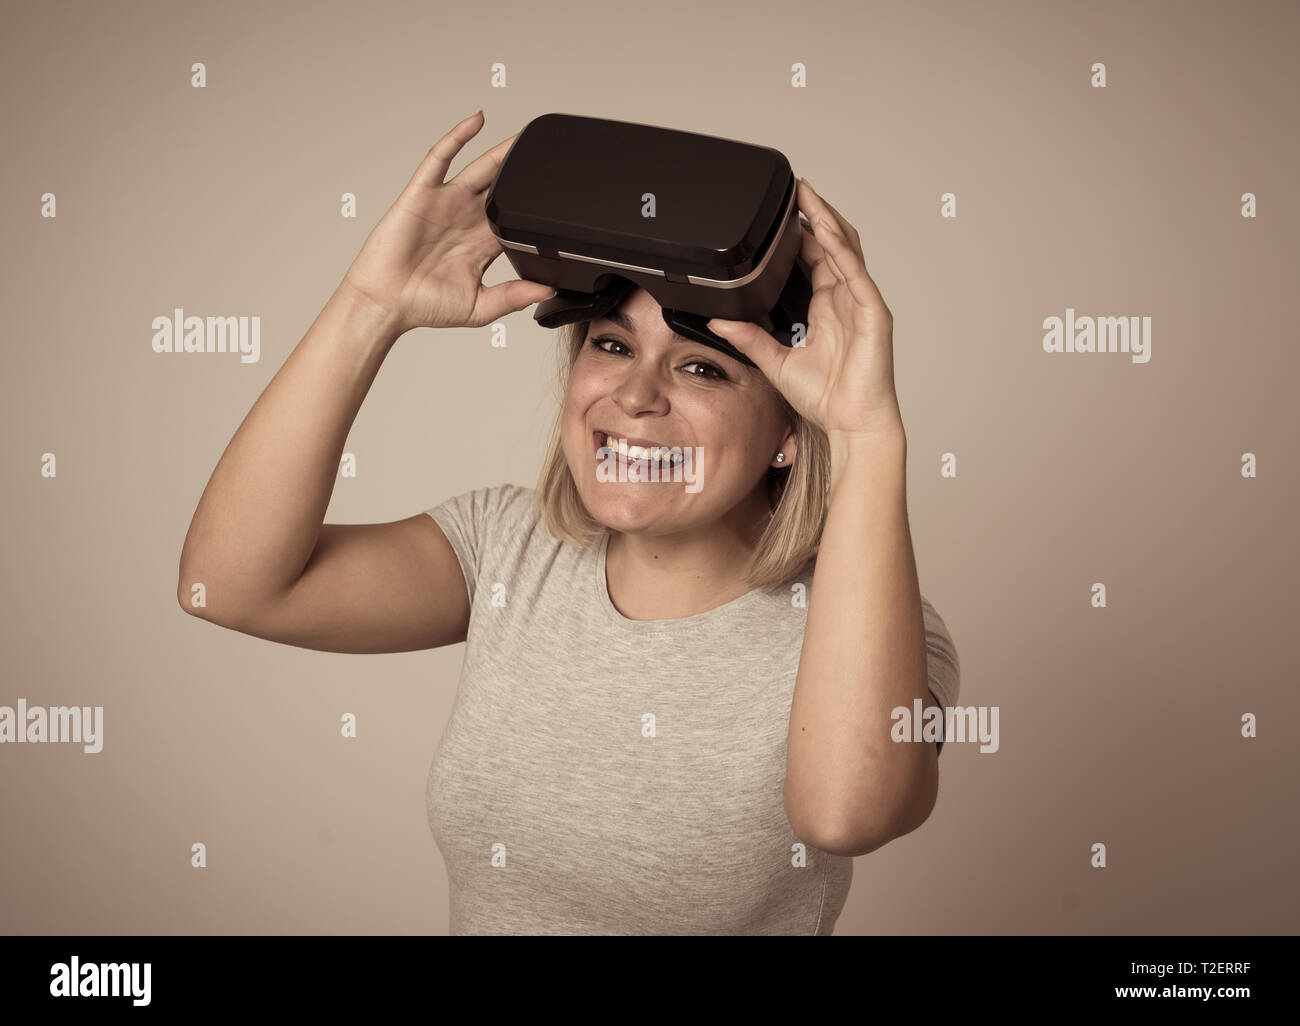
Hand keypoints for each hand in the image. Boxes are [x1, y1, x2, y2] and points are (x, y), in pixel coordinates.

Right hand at [341, 111, 556, 334]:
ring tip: (525, 134)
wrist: (386, 303)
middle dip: (527, 171)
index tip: (566, 197)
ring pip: (481, 168)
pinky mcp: (423, 193)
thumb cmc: (425, 306)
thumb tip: (547, 290)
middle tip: (555, 155)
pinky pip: (441, 157)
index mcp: (484, 244)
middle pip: (505, 187)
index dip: (539, 206)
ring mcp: (446, 202)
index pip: (518, 218)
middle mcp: (467, 218)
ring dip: (502, 150)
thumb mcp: (480, 307)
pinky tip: (477, 121)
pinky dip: (458, 137)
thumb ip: (513, 296)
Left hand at [707, 179, 902, 438]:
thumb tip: (719, 318)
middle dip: (813, 214)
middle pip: (831, 242)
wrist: (852, 424)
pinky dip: (840, 250)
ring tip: (807, 196)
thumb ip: (749, 337)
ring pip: (846, 249)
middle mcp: (845, 298)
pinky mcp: (873, 314)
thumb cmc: (827, 397)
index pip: (812, 256)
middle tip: (792, 188)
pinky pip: (856, 274)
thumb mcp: (775, 361)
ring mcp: (861, 303)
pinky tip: (823, 232)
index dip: (797, 231)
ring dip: (826, 220)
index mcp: (825, 306)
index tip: (778, 211)